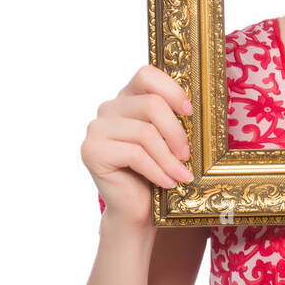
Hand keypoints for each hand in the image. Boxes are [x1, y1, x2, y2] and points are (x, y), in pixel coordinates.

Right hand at [81, 64, 193, 227]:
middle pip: (151, 105)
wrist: (137, 210)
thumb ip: (173, 119)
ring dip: (169, 158)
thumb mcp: (168, 140)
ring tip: (182, 175)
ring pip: (145, 133)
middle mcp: (108, 108)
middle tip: (188, 155)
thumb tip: (193, 109)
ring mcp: (96, 129)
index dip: (172, 90)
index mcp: (128, 98)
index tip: (189, 112)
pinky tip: (167, 183)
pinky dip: (157, 170)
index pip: (146, 74)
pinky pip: (134, 154)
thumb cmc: (157, 172)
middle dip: (176, 132)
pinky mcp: (91, 151)